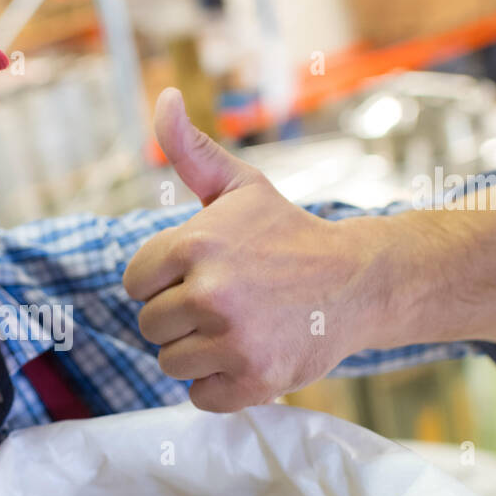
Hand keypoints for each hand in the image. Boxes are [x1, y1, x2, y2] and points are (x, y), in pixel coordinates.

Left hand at [122, 88, 386, 411]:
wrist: (359, 282)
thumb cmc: (288, 235)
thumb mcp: (241, 186)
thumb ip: (190, 151)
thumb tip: (162, 100)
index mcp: (196, 243)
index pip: (135, 283)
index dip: (163, 282)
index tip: (199, 275)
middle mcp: (212, 292)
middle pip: (150, 326)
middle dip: (179, 319)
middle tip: (224, 304)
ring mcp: (233, 340)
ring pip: (170, 363)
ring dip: (197, 352)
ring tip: (237, 328)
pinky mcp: (254, 380)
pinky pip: (198, 395)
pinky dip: (219, 384)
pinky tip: (249, 355)